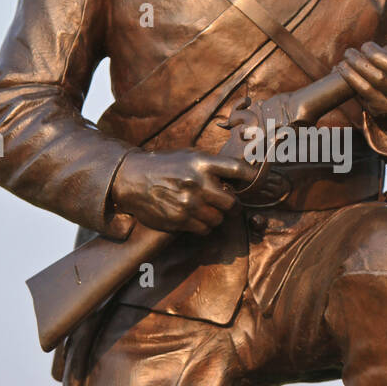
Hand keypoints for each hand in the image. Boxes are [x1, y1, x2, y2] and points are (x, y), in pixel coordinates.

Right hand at [111, 149, 246, 234]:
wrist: (131, 178)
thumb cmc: (163, 165)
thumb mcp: (188, 155)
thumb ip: (212, 164)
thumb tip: (239, 175)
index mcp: (202, 163)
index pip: (238, 170)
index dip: (251, 177)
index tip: (255, 182)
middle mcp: (197, 182)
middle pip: (232, 202)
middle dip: (232, 205)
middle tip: (227, 204)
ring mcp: (188, 203)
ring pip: (219, 219)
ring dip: (217, 217)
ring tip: (207, 210)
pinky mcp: (179, 220)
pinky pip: (204, 229)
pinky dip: (204, 226)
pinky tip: (196, 217)